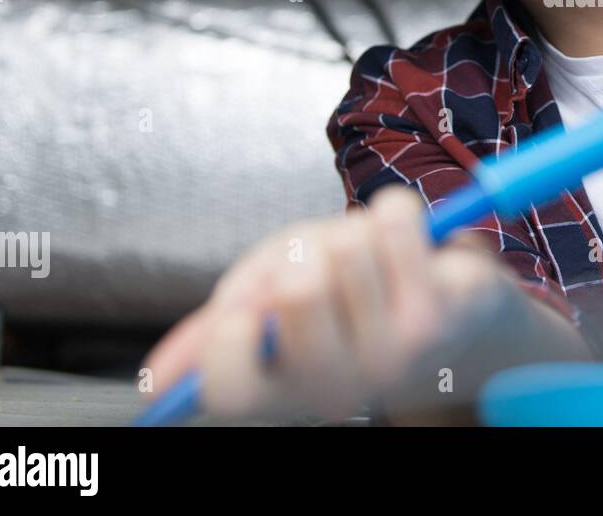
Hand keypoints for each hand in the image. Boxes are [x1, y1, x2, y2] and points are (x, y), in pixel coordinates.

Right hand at [140, 187, 521, 420]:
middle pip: (298, 291)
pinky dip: (395, 213)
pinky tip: (410, 246)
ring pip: (349, 246)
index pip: (227, 384)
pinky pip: (397, 222)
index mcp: (281, 389)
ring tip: (371, 256)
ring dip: (353, 229)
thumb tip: (155, 379)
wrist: (448, 302)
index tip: (252, 304)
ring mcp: (395, 354)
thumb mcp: (268, 301)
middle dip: (302, 249)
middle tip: (322, 262)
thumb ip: (216, 327)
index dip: (230, 330)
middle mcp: (337, 386)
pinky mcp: (443, 313)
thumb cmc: (347, 295)